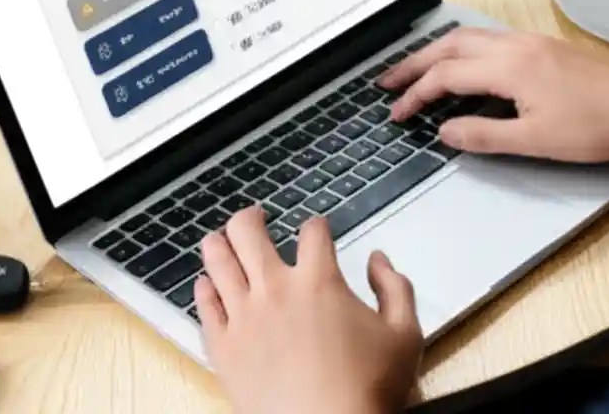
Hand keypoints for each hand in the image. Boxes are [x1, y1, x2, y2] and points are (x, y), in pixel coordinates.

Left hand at [196, 208, 422, 413]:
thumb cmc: (368, 390)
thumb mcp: (404, 334)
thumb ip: (395, 288)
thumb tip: (379, 261)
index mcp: (319, 280)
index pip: (312, 231)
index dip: (317, 224)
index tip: (317, 230)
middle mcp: (275, 290)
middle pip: (247, 231)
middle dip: (251, 217)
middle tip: (255, 218)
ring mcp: (243, 317)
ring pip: (217, 260)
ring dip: (219, 242)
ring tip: (221, 240)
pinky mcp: (223, 347)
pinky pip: (204, 305)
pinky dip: (204, 288)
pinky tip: (207, 284)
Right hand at [381, 28, 608, 160]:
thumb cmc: (600, 126)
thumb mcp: (536, 141)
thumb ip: (484, 135)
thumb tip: (445, 132)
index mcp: (509, 67)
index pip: (445, 76)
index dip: (415, 95)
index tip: (397, 114)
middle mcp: (515, 45)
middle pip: (449, 45)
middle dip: (413, 63)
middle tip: (386, 81)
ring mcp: (530, 42)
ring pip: (468, 37)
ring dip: (436, 52)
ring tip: (414, 70)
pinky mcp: (543, 47)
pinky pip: (488, 39)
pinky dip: (461, 49)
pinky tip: (461, 65)